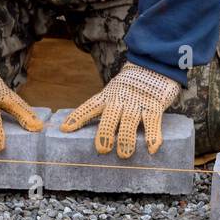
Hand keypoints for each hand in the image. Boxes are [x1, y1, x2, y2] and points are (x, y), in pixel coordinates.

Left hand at [60, 62, 180, 157]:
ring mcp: (137, 102)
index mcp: (107, 96)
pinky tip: (151, 149)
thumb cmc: (130, 86)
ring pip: (130, 120)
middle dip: (105, 132)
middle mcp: (120, 99)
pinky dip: (153, 136)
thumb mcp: (114, 91)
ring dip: (127, 138)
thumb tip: (98, 135)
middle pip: (110, 115)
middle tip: (102, 149)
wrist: (153, 65)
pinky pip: (153, 122)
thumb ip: (106, 108)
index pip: (89, 106)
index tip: (65, 129)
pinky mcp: (154, 105)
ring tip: (124, 154)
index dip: (78, 117)